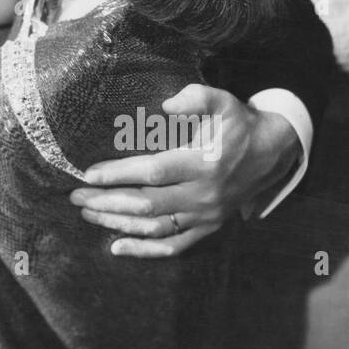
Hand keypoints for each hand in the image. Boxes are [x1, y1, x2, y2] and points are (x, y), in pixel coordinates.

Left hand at [69, 85, 301, 257]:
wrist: (272, 153)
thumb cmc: (238, 124)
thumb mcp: (224, 101)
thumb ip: (197, 98)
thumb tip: (166, 105)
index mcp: (204, 164)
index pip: (154, 172)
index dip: (120, 174)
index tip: (89, 174)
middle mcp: (203, 195)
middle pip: (147, 204)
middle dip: (107, 201)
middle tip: (76, 195)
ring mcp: (205, 216)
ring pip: (155, 228)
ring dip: (117, 222)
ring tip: (87, 212)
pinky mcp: (207, 228)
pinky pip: (174, 246)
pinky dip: (144, 250)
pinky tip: (116, 246)